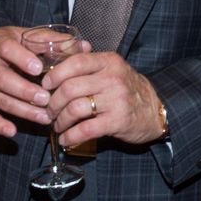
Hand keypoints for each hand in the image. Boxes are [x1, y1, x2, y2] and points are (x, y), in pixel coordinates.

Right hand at [0, 25, 87, 137]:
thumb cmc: (17, 44)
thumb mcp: (32, 36)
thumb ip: (56, 41)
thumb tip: (85, 46)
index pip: (7, 49)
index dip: (22, 59)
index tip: (39, 68)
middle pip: (2, 79)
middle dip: (25, 90)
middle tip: (46, 98)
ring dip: (22, 110)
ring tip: (45, 116)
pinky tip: (12, 131)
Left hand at [40, 51, 165, 146]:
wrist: (155, 111)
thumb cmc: (128, 89)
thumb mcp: (113, 69)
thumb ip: (90, 64)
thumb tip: (57, 60)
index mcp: (110, 62)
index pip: (76, 62)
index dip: (55, 74)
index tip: (45, 85)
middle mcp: (113, 78)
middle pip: (70, 88)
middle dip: (53, 103)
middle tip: (49, 111)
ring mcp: (116, 100)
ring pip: (74, 109)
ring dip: (60, 121)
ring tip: (58, 125)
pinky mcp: (117, 121)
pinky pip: (85, 129)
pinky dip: (70, 136)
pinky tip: (66, 139)